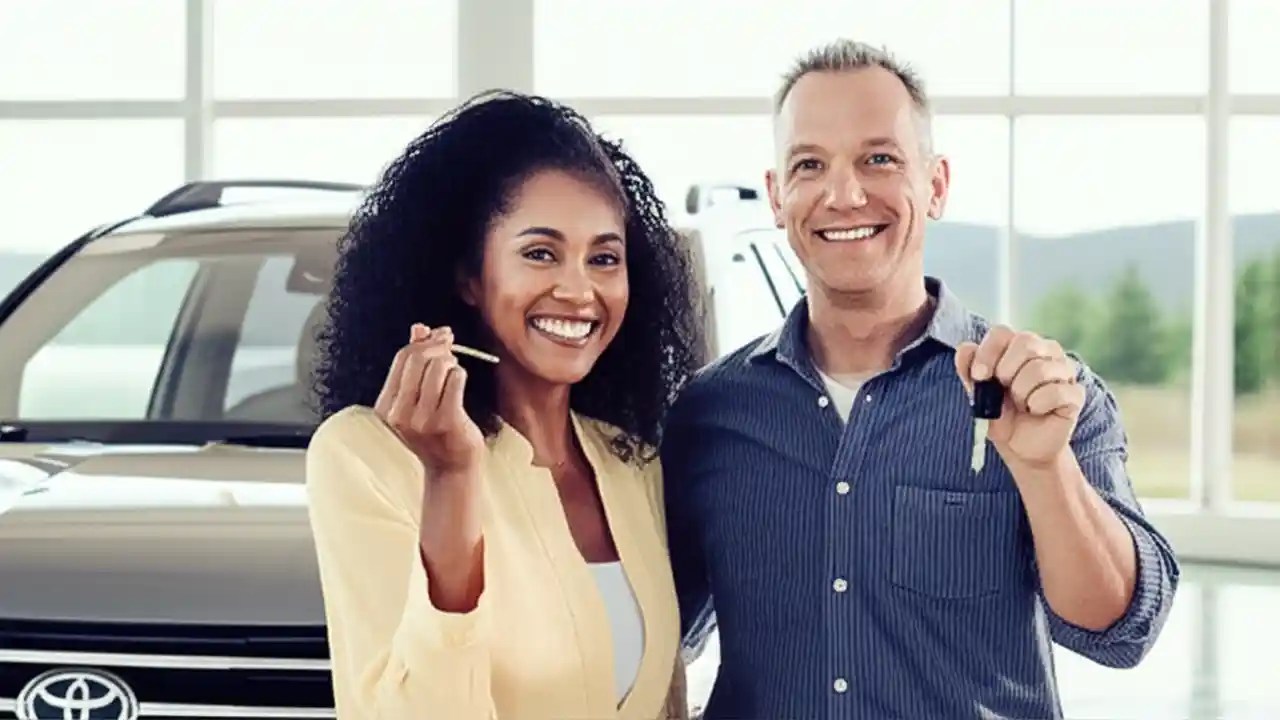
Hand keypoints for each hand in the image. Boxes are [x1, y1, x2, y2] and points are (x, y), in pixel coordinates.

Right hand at [374, 324, 484, 475]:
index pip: (402, 358)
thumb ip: (415, 363)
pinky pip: (456, 379)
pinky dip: (460, 375)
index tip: (441, 336)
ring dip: (451, 363)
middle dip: (439, 347)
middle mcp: (399, 414)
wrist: (452, 467)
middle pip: (419, 358)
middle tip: (451, 348)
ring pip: (439, 366)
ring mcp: (422, 420)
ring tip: (453, 374)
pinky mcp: (446, 421)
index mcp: (386, 407)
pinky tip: (459, 382)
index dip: (424, 341)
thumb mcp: (417, 398)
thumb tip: (418, 327)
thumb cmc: (436, 429)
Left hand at [954, 325, 1083, 467]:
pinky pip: (1054, 392)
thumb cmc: (1002, 415)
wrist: (1021, 447)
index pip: (1002, 332)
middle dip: (1006, 371)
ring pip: (1039, 369)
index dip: (988, 353)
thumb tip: (965, 349)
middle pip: (1025, 342)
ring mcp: (1064, 370)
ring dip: (1021, 393)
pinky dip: (1038, 406)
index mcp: (1019, 345)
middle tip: (1004, 391)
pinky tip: (1037, 411)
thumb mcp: (978, 393)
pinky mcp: (1075, 393)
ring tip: (1022, 404)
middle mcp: (1045, 351)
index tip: (979, 376)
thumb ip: (969, 370)